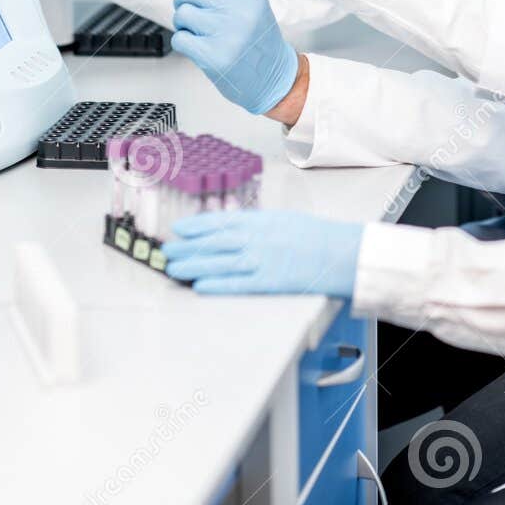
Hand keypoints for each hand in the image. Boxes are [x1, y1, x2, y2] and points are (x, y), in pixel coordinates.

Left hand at [158, 0, 298, 114]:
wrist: (273, 78)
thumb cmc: (258, 43)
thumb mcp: (251, 6)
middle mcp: (238, 9)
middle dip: (184, 2)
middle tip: (196, 16)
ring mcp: (225, 33)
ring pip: (181, 14)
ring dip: (184, 24)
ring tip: (202, 34)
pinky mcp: (213, 56)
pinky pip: (179, 38)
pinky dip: (183, 42)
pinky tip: (200, 48)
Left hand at [163, 210, 362, 297]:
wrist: (338, 252)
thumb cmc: (313, 235)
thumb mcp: (281, 219)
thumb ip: (254, 223)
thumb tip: (229, 226)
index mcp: (259, 221)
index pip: (219, 222)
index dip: (195, 226)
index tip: (178, 229)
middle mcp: (256, 239)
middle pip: (213, 243)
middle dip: (187, 247)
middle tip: (167, 251)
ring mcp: (261, 261)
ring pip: (219, 263)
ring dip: (193, 266)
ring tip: (173, 268)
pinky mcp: (268, 283)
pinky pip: (237, 284)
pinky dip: (217, 284)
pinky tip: (199, 286)